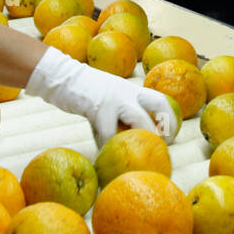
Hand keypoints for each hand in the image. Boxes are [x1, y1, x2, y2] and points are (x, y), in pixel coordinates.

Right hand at [26, 47, 179, 145]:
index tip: (171, 136)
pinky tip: (104, 157)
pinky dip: (107, 146)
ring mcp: (113, 98)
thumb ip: (122, 110)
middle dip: (164, 127)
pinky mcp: (97, 107)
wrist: (62, 76)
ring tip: (136, 156)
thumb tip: (131, 136)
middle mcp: (127, 91)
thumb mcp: (110, 95)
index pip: (160, 100)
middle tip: (161, 147)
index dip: (171, 119)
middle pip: (158, 104)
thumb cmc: (85, 92)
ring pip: (138, 118)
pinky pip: (107, 133)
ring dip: (140, 138)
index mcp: (131, 89)